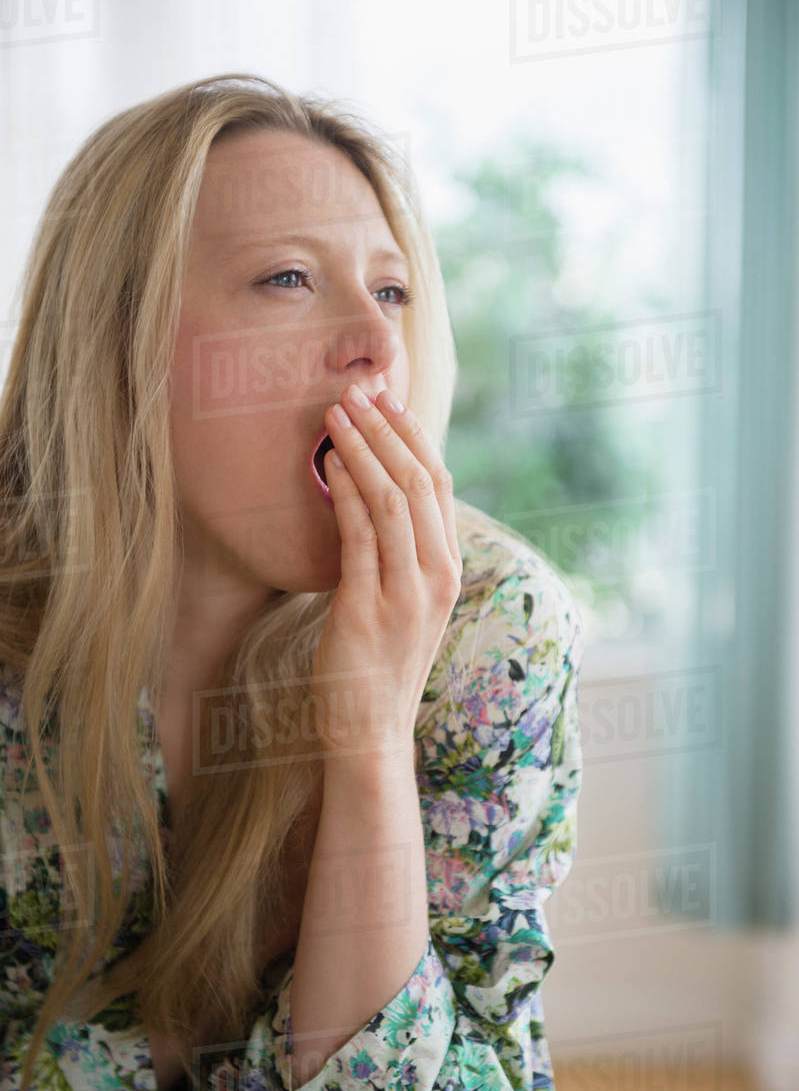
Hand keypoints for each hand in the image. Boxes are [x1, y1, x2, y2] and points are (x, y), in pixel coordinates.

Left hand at [311, 383, 462, 758]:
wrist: (369, 730)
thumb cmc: (378, 661)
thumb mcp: (405, 601)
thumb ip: (400, 552)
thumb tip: (375, 493)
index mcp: (449, 569)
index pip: (439, 485)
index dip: (414, 437)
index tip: (388, 401)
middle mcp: (437, 577)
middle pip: (418, 482)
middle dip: (386, 431)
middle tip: (356, 392)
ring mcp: (406, 594)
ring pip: (392, 501)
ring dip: (363, 449)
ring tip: (336, 414)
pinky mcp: (369, 609)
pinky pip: (360, 536)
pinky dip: (344, 491)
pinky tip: (328, 463)